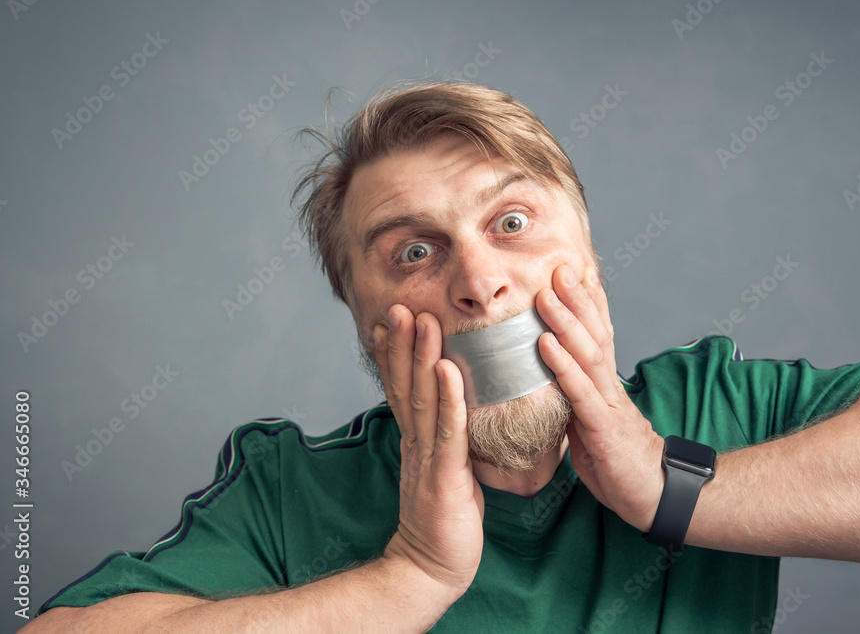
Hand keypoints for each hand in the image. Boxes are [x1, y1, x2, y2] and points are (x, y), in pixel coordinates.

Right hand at [372, 306, 484, 593]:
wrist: (433, 568)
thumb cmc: (445, 518)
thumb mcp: (442, 470)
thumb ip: (443, 440)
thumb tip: (452, 412)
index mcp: (414, 441)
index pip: (401, 389)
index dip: (396, 354)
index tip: (393, 319)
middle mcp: (414, 444)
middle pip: (406, 386)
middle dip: (404, 344)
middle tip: (401, 306)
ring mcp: (426, 459)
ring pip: (423, 400)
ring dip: (422, 358)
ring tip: (423, 322)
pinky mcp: (444, 477)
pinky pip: (447, 431)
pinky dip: (448, 399)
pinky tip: (447, 370)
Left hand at [535, 264, 665, 531]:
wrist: (652, 497)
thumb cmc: (619, 463)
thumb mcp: (590, 426)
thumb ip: (575, 400)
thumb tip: (552, 383)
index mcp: (606, 385)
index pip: (598, 335)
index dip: (587, 303)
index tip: (573, 272)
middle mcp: (610, 386)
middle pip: (595, 333)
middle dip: (576, 298)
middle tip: (559, 266)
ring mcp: (608, 404)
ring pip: (588, 353)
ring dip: (566, 320)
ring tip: (546, 293)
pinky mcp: (602, 426)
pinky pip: (579, 390)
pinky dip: (561, 364)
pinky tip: (545, 343)